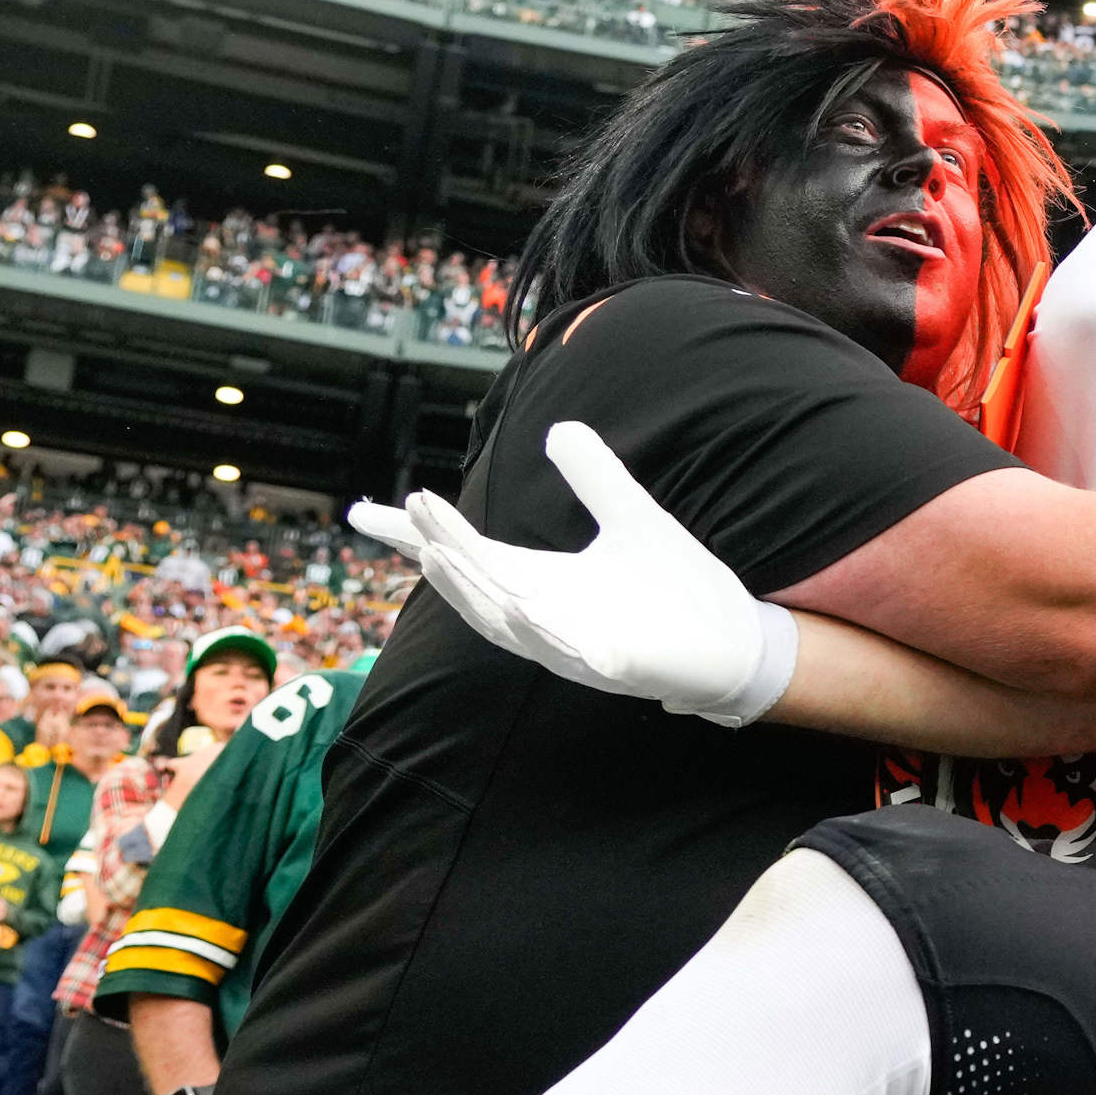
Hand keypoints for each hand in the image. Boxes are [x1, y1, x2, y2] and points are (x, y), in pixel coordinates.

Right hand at [350, 424, 796, 724]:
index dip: (414, 536)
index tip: (363, 512)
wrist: (732, 645)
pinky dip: (547, 634)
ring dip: (473, 591)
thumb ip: (595, 477)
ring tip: (439, 555)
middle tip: (412, 512)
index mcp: (538, 583)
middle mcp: (544, 618)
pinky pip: (575, 654)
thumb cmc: (676, 588)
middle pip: (475, 586)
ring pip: (509, 623)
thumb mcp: (632, 517)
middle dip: (441, 551)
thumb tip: (558, 427)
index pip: (464, 556)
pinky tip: (525, 609)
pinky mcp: (617, 667)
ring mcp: (576, 647)